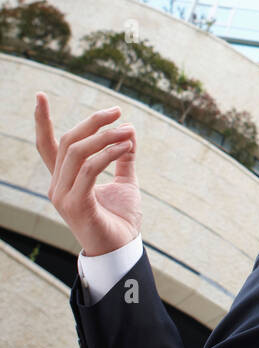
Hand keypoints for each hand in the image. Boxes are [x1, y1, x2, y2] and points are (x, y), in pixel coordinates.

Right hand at [34, 93, 141, 255]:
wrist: (121, 252)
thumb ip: (123, 158)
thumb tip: (129, 130)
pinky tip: (126, 147)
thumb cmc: (120, 220)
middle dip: (92, 122)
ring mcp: (63, 196)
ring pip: (77, 152)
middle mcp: (58, 186)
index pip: (47, 145)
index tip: (41, 95)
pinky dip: (109, 153)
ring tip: (128, 130)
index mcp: (64, 179)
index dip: (42, 120)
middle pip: (67, 142)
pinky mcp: (76, 205)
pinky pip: (89, 169)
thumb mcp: (124, 182)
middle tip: (118, 111)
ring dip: (105, 136)